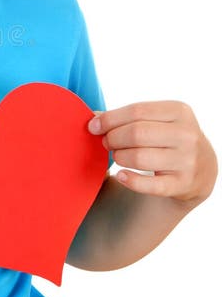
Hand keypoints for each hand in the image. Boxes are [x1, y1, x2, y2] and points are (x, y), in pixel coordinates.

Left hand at [88, 101, 216, 204]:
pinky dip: (130, 181)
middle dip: (113, 138)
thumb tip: (93, 118)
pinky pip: (149, 185)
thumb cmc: (168, 137)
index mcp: (179, 111)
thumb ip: (127, 116)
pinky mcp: (183, 184)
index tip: (94, 126)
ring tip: (117, 156)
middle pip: (136, 133)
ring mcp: (187, 161)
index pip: (136, 111)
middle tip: (107, 143)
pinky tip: (121, 176)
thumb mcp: (157, 120)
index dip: (110, 119)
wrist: (202, 168)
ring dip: (120, 157)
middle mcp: (187, 135)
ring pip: (139, 157)